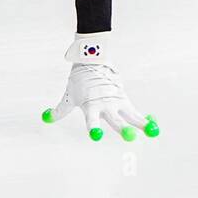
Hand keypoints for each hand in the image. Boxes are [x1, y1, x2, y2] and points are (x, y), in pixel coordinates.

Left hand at [42, 34, 159, 141]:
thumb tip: (45, 118)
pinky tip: (152, 127)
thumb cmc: (79, 81)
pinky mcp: (123, 98)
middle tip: (130, 137)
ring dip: (141, 124)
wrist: (93, 60)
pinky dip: (143, 119)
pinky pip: (135, 112)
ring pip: (131, 115)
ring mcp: (116, 102)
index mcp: (90, 107)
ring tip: (152, 132)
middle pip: (115, 120)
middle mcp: (104, 106)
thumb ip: (60, 111)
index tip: (96, 136)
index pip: (91, 121)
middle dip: (122, 129)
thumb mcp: (69, 96)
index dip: (94, 128)